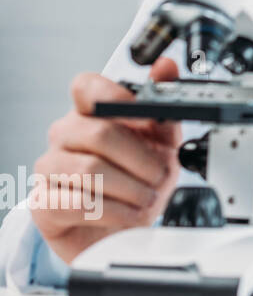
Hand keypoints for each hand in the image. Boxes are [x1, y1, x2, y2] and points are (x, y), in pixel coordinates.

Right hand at [30, 58, 183, 265]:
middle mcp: (65, 135)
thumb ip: (164, 106)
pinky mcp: (43, 205)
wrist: (123, 229)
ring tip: (146, 199)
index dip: (116, 97)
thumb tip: (166, 66)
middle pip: (99, 133)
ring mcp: (49, 169)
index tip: (147, 117)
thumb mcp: (162, 142)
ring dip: (130, 188)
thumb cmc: (138, 181)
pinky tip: (128, 215)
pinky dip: (114, 211)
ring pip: (90, 170)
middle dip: (141, 159)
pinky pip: (78, 203)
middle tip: (160, 176)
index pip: (87, 86)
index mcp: (90, 114)